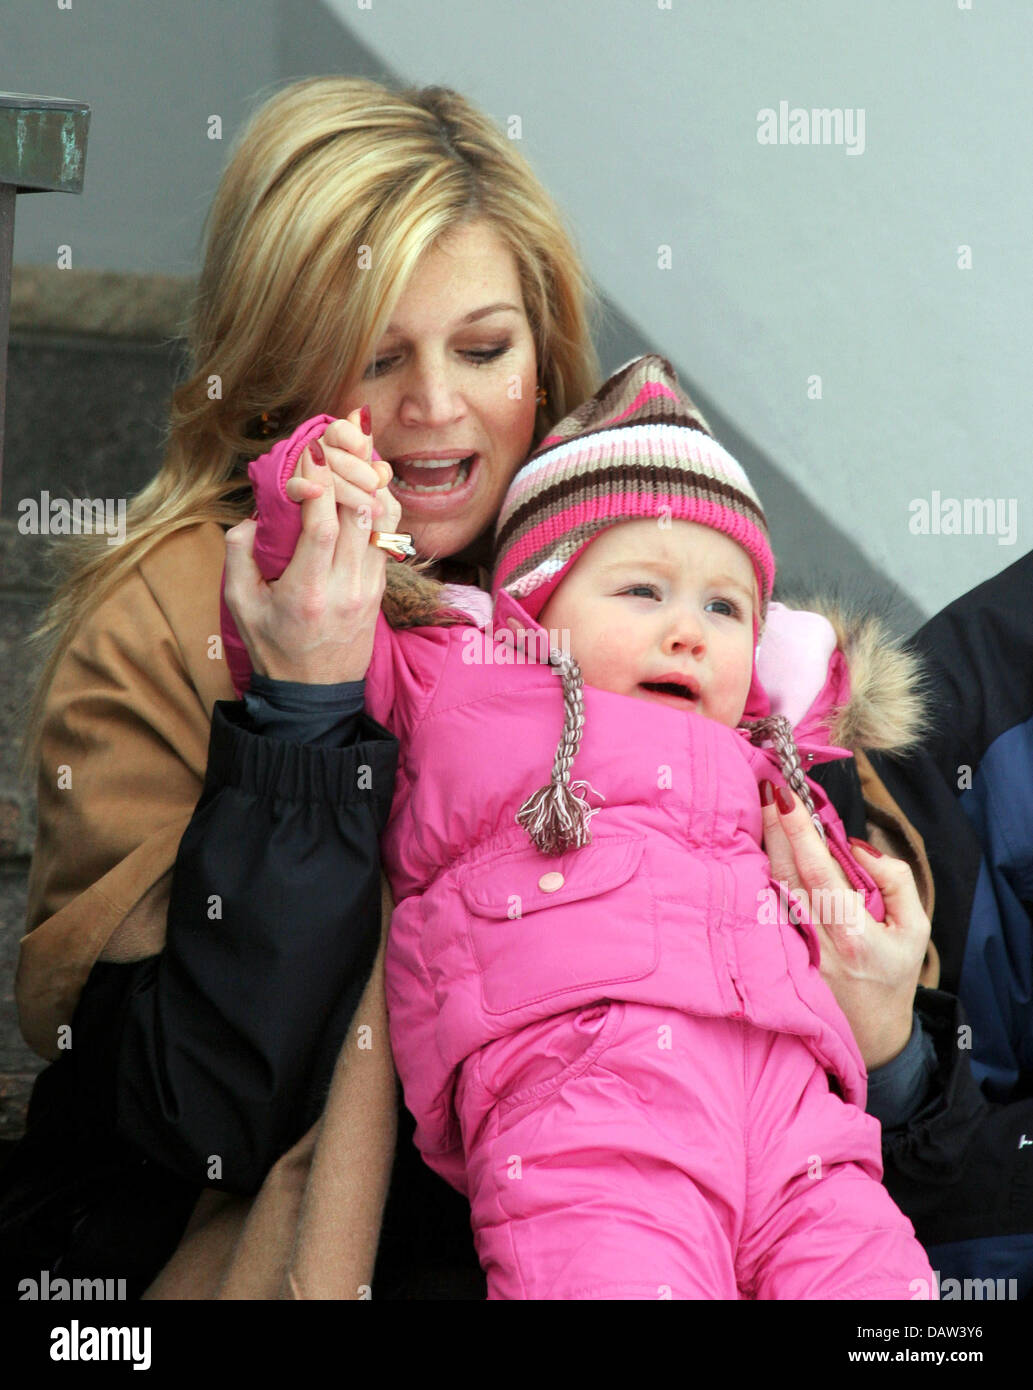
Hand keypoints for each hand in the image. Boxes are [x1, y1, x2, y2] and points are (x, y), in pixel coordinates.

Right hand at [224, 407, 401, 682]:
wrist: (316, 695)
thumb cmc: (274, 648)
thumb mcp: (240, 606)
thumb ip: (239, 555)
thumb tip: (255, 513)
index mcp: (307, 591)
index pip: (324, 525)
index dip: (320, 483)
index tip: (307, 456)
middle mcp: (347, 586)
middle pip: (361, 512)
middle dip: (348, 468)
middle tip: (333, 437)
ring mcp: (370, 586)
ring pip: (384, 519)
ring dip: (370, 478)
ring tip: (354, 447)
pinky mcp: (382, 586)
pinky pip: (389, 533)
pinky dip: (379, 500)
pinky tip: (365, 478)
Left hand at [760, 782, 931, 1070]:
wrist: (870, 1033)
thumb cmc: (893, 972)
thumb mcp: (916, 927)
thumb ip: (894, 880)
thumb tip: (856, 845)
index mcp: (852, 933)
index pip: (818, 871)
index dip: (799, 831)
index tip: (787, 795)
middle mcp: (815, 942)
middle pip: (784, 873)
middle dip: (773, 826)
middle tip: (766, 786)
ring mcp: (791, 951)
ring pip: (768, 888)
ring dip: (762, 844)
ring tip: (760, 805)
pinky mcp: (776, 956)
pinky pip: (765, 906)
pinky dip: (758, 873)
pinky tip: (756, 846)